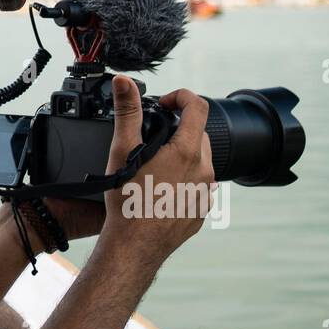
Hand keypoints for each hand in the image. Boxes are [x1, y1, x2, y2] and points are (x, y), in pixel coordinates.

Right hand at [94, 76, 214, 269]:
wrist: (134, 246)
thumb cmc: (128, 200)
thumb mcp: (123, 150)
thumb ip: (127, 111)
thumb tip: (124, 82)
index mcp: (187, 151)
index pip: (197, 107)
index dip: (180, 96)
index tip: (165, 102)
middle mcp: (204, 171)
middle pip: (198, 134)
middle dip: (178, 128)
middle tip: (152, 137)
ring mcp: (205, 193)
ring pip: (199, 161)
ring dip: (181, 155)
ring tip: (152, 165)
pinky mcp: (201, 211)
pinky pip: (197, 186)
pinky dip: (182, 180)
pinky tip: (159, 189)